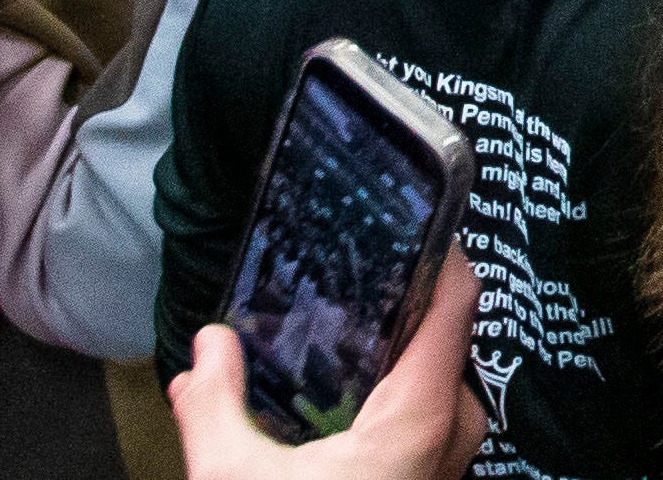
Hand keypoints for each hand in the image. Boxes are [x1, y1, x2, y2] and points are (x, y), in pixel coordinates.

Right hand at [173, 251, 485, 479]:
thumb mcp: (235, 479)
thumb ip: (214, 406)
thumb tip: (203, 348)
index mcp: (425, 413)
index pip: (459, 299)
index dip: (442, 246)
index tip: (408, 210)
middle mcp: (457, 433)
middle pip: (447, 337)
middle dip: (400, 304)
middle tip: (347, 274)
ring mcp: (451, 465)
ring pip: (439, 383)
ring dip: (395, 357)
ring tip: (336, 332)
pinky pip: (431, 423)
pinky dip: (393, 401)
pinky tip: (340, 402)